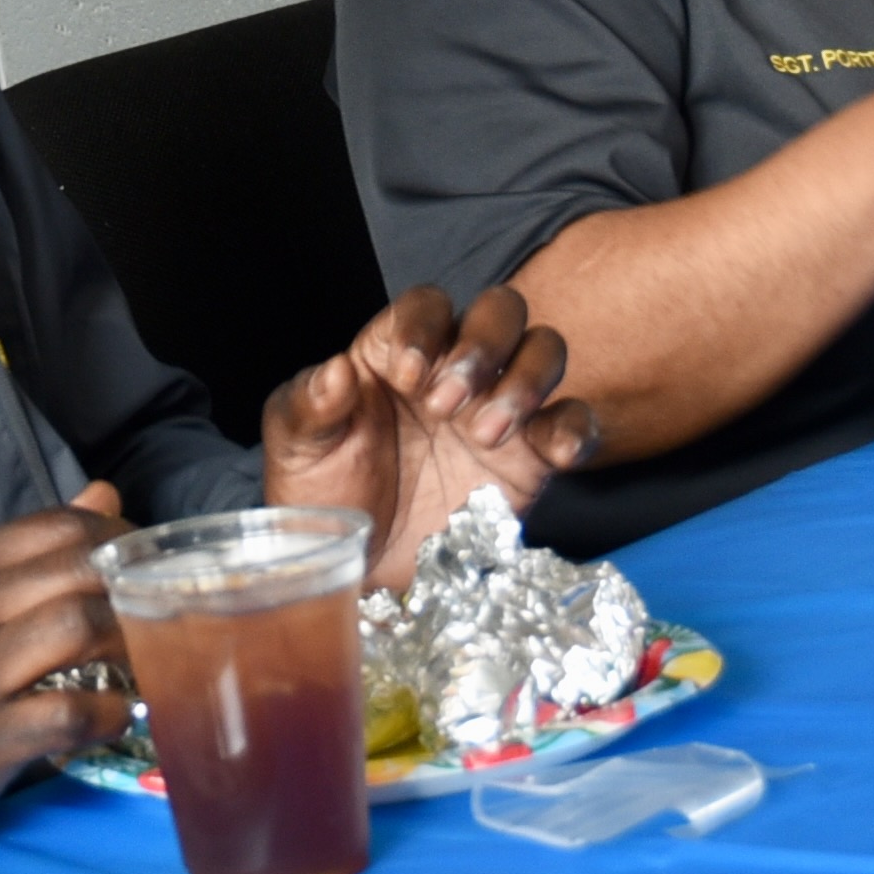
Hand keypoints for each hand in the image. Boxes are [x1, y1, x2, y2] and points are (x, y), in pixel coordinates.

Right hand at [0, 483, 131, 868]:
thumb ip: (16, 554)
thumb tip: (102, 495)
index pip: (55, 526)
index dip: (117, 538)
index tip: (144, 564)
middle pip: (77, 570)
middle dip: (134, 588)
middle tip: (161, 613)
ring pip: (80, 627)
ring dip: (131, 644)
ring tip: (144, 662)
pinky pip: (69, 713)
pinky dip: (108, 714)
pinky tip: (114, 716)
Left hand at [262, 287, 598, 589]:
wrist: (359, 568)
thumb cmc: (324, 495)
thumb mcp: (297, 448)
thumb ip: (309, 405)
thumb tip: (334, 372)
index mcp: (398, 351)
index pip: (426, 306)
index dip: (423, 328)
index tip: (407, 376)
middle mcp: (458, 368)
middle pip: (500, 310)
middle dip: (483, 345)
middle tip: (447, 405)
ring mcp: (501, 408)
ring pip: (544, 351)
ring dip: (526, 380)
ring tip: (485, 434)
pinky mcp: (533, 457)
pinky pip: (574, 423)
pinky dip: (575, 429)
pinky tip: (554, 453)